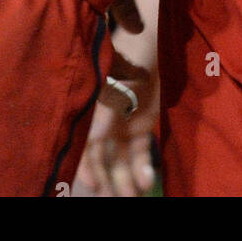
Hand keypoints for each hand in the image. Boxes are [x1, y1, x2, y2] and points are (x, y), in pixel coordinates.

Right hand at [75, 55, 157, 196]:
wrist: (155, 41)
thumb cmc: (132, 53)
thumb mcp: (116, 77)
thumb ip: (107, 105)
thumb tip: (96, 138)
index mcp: (93, 110)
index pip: (85, 144)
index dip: (87, 166)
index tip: (93, 185)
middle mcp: (104, 121)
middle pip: (101, 158)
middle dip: (106, 180)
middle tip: (112, 199)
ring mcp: (123, 125)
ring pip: (120, 160)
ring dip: (124, 180)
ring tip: (132, 197)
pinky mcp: (142, 126)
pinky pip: (139, 151)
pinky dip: (142, 167)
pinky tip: (146, 181)